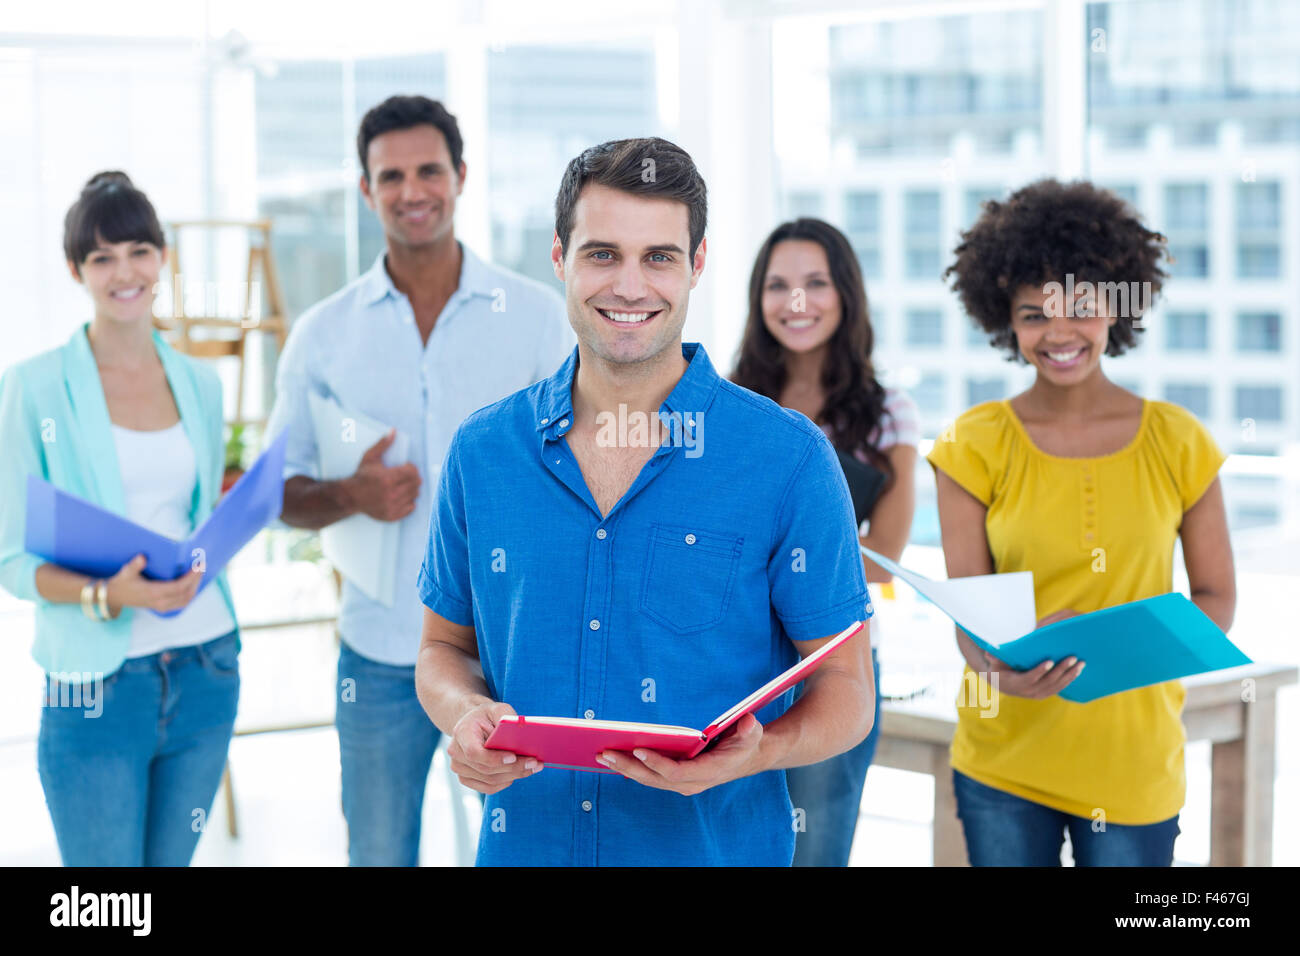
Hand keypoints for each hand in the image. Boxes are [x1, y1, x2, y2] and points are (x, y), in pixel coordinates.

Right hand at [105, 554, 202, 615]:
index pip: (179, 587)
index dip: (191, 577)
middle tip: (202, 565)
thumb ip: (135, 565)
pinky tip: (193, 584)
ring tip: (199, 573)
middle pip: (186, 593)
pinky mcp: (162, 607)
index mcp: (154, 593)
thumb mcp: (126, 572)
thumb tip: (142, 557)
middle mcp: (160, 602)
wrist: (113, 597)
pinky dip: (190, 594)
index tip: (199, 565)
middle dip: (196, 579)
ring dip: (195, 587)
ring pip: (186, 600)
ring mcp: (162, 606)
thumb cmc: (121, 582)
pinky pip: (181, 603)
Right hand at [345, 430, 420, 521]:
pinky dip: (409, 502)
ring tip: (404, 485)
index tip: (406, 466)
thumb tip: (393, 431)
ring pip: (414, 496)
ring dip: (412, 489)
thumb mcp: (370, 457)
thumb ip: (383, 444)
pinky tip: (402, 496)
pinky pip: (411, 508)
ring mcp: (392, 506)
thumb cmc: (361, 476)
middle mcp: (391, 494)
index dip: (412, 467)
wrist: (350, 496)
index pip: (413, 472)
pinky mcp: (392, 516)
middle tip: (407, 476)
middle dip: (414, 478)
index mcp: (388, 478)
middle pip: (416, 484)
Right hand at [446, 700, 542, 794]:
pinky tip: (519, 773)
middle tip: (534, 763)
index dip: (494, 759)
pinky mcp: (466, 778)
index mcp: (461, 733)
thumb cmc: (487, 716)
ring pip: (489, 781)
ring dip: (513, 776)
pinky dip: (506, 782)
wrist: (474, 724)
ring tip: (532, 767)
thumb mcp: (497, 710)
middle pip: (485, 769)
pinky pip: (488, 787)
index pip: (474, 752)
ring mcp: (459, 768)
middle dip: (512, 768)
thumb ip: (507, 719)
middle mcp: (456, 753)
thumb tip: (521, 733)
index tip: (514, 757)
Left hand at [595, 713, 764, 795]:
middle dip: (628, 766)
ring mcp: (683, 783)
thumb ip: (750, 729)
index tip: (638, 750)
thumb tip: (748, 722)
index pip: (678, 772)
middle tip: (605, 753)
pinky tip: (614, 761)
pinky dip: (631, 769)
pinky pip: (650, 776)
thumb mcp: (753, 733)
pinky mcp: (676, 779)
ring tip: (602, 756)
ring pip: (649, 779)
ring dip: (624, 768)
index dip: (657, 763)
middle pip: (655, 778)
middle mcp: (693, 782)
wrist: (748, 756)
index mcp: (709, 771)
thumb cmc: (746, 742)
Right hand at [978, 610, 1084, 698]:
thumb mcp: (995, 662)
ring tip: (1081, 663)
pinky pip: (1059, 688)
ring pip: (1057, 686)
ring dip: (1070, 675)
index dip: (1040, 671)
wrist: (1001, 682)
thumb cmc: (999, 667)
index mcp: (1016, 684)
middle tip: (1073, 657)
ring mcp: (1038, 694)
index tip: (1049, 661)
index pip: (1030, 678)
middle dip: (1061, 669)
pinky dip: (1069, 679)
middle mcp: (1029, 692)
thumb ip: (994, 657)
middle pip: (1048, 681)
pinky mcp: (1045, 693)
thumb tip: (989, 653)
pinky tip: (1078, 670)